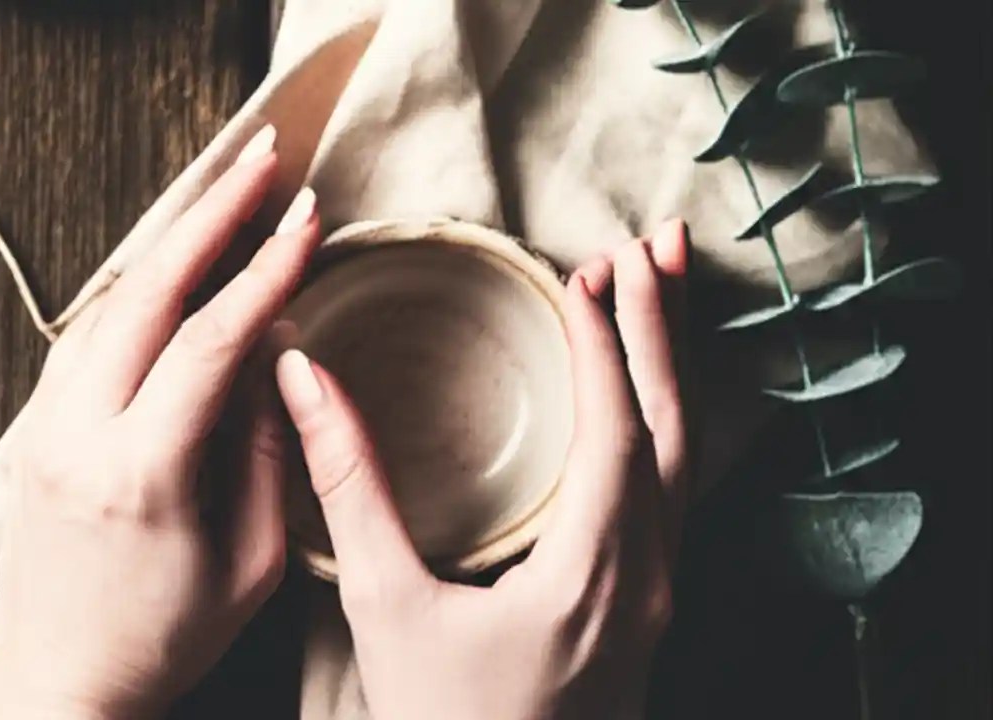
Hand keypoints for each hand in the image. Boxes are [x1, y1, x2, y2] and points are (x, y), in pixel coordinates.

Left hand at [0, 126, 317, 718]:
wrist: (57, 689)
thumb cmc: (160, 642)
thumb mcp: (251, 563)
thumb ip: (266, 451)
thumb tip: (273, 357)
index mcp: (142, 475)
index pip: (211, 342)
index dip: (265, 271)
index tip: (306, 220)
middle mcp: (78, 437)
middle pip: (145, 293)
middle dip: (210, 214)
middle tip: (259, 161)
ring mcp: (43, 431)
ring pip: (105, 302)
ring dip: (166, 240)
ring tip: (220, 194)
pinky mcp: (32, 433)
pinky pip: (82, 335)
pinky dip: (130, 288)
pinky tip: (166, 264)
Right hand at [274, 221, 689, 719]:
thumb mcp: (382, 608)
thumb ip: (348, 488)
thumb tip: (306, 381)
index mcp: (591, 572)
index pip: (616, 428)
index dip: (604, 340)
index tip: (586, 271)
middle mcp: (645, 580)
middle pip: (677, 429)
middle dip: (665, 330)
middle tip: (657, 246)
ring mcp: (656, 601)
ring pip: (686, 463)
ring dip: (671, 373)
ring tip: (658, 300)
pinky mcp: (644, 615)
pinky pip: (674, 499)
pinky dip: (662, 428)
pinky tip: (641, 408)